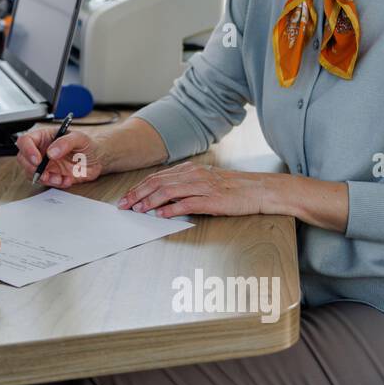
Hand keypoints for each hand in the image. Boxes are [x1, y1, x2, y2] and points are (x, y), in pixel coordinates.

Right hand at [15, 126, 105, 187]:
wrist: (97, 159)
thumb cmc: (87, 144)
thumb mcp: (79, 138)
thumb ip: (65, 142)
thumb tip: (51, 152)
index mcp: (44, 137)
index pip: (26, 141)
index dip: (27, 150)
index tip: (37, 160)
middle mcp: (41, 150)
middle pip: (23, 159)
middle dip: (32, 169)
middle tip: (46, 173)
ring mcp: (45, 164)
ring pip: (32, 173)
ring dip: (45, 179)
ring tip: (60, 178)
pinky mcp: (51, 175)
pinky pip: (46, 182)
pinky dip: (55, 184)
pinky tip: (66, 180)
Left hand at [117, 161, 273, 217]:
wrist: (259, 190)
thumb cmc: (233, 188)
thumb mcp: (205, 181)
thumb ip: (185, 186)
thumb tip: (163, 197)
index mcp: (190, 169)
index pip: (158, 177)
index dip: (139, 187)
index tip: (127, 197)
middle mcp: (193, 175)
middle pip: (158, 182)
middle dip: (138, 194)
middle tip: (124, 205)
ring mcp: (202, 186)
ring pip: (168, 191)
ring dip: (149, 201)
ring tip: (137, 210)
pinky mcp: (212, 199)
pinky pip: (186, 203)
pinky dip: (171, 209)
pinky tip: (160, 215)